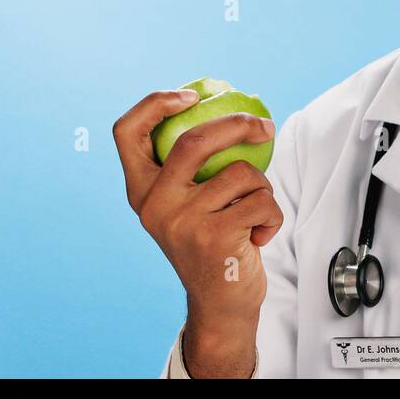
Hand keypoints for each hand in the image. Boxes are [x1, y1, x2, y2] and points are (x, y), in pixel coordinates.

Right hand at [113, 90, 280, 376]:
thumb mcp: (189, 204)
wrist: (221, 303)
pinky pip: (260, 201)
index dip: (154, 103)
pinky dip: (273, 214)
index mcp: (141, 190)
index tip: (190, 95)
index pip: (127, 133)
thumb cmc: (212, 243)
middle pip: (194, 140)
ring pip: (240, 173)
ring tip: (255, 209)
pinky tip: (260, 234)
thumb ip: (193, 168)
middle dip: (237, 125)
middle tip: (264, 126)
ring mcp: (181, 221)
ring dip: (262, 186)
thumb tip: (225, 108)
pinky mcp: (213, 237)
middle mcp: (154, 204)